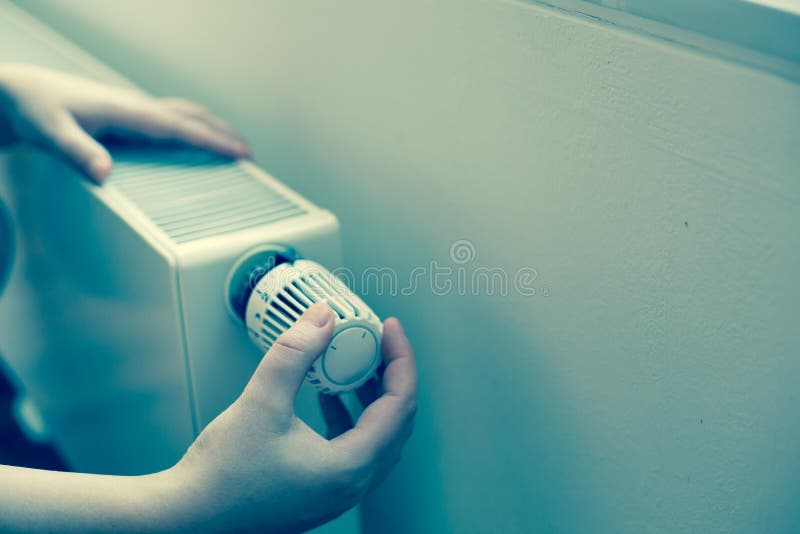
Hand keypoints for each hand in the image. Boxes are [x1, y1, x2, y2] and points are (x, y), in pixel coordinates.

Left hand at [0, 63, 248, 182]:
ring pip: (183, 113)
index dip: (213, 140)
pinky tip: (191, 139)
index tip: (239, 152)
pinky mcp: (127, 114)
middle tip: (248, 153)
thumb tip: (104, 172)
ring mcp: (133, 109)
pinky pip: (170, 119)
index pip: (181, 126)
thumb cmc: (34, 110)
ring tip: (231, 144)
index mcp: (127, 111)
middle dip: (223, 133)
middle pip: (192, 116)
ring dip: (211, 127)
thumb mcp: (52, 134)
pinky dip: (192, 127)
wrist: (15, 92)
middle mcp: (135, 106)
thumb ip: (78, 153)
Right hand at [171, 303, 417, 531]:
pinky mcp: (320, 489)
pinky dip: (349, 416)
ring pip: (375, 434)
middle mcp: (351, 484)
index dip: (400, 359)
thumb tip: (323, 319)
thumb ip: (295, 353)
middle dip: (389, 374)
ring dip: (370, 395)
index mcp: (350, 467)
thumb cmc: (221, 477)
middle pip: (394, 420)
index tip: (390, 329)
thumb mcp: (261, 401)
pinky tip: (328, 395)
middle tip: (377, 340)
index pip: (399, 404)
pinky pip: (353, 447)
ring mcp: (337, 491)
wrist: (188, 518)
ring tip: (356, 361)